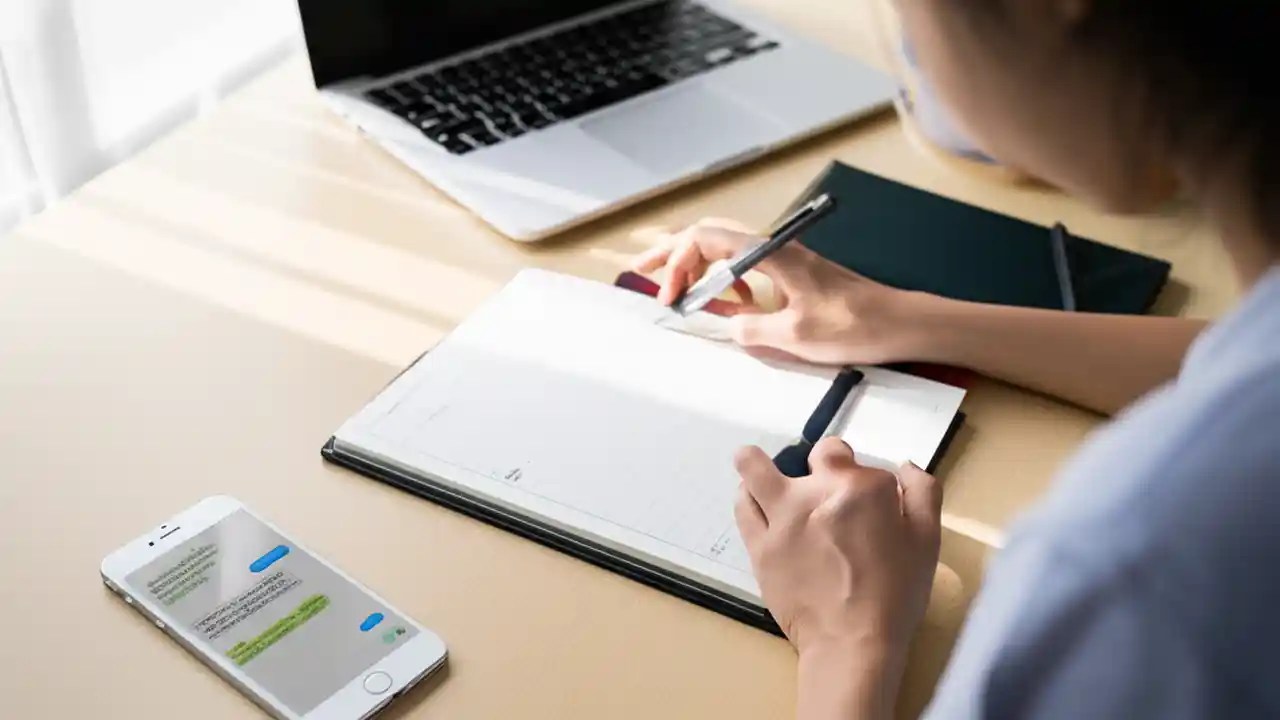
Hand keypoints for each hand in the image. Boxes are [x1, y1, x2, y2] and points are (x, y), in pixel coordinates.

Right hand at [631, 219, 931, 364]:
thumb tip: (727, 326)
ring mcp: (784, 258)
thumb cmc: (856, 326)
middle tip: (642, 270)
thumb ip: (752, 329)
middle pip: (711, 235)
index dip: (679, 265)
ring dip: (696, 264)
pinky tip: (728, 304)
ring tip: (675, 287)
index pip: (708, 240)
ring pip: (726, 247)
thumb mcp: (796, 336)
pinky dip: (724, 277)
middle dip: (673, 252)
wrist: (902, 322)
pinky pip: (746, 264)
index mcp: (772, 255)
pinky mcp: (794, 272)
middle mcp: (775, 248)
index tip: (671, 298)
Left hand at [733, 438, 940, 660]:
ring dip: (759, 464)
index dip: (855, 469)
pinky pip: (743, 505)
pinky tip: (753, 500)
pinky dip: (748, 496)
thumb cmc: (896, 594)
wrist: (852, 643)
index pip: (855, 457)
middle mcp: (817, 491)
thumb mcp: (928, 540)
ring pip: (755, 467)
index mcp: (862, 487)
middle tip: (825, 493)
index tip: (860, 493)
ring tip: (760, 471)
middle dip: (822, 465)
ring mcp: (782, 516)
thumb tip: (904, 465)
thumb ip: (922, 492)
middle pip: (814, 454)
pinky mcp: (760, 544)